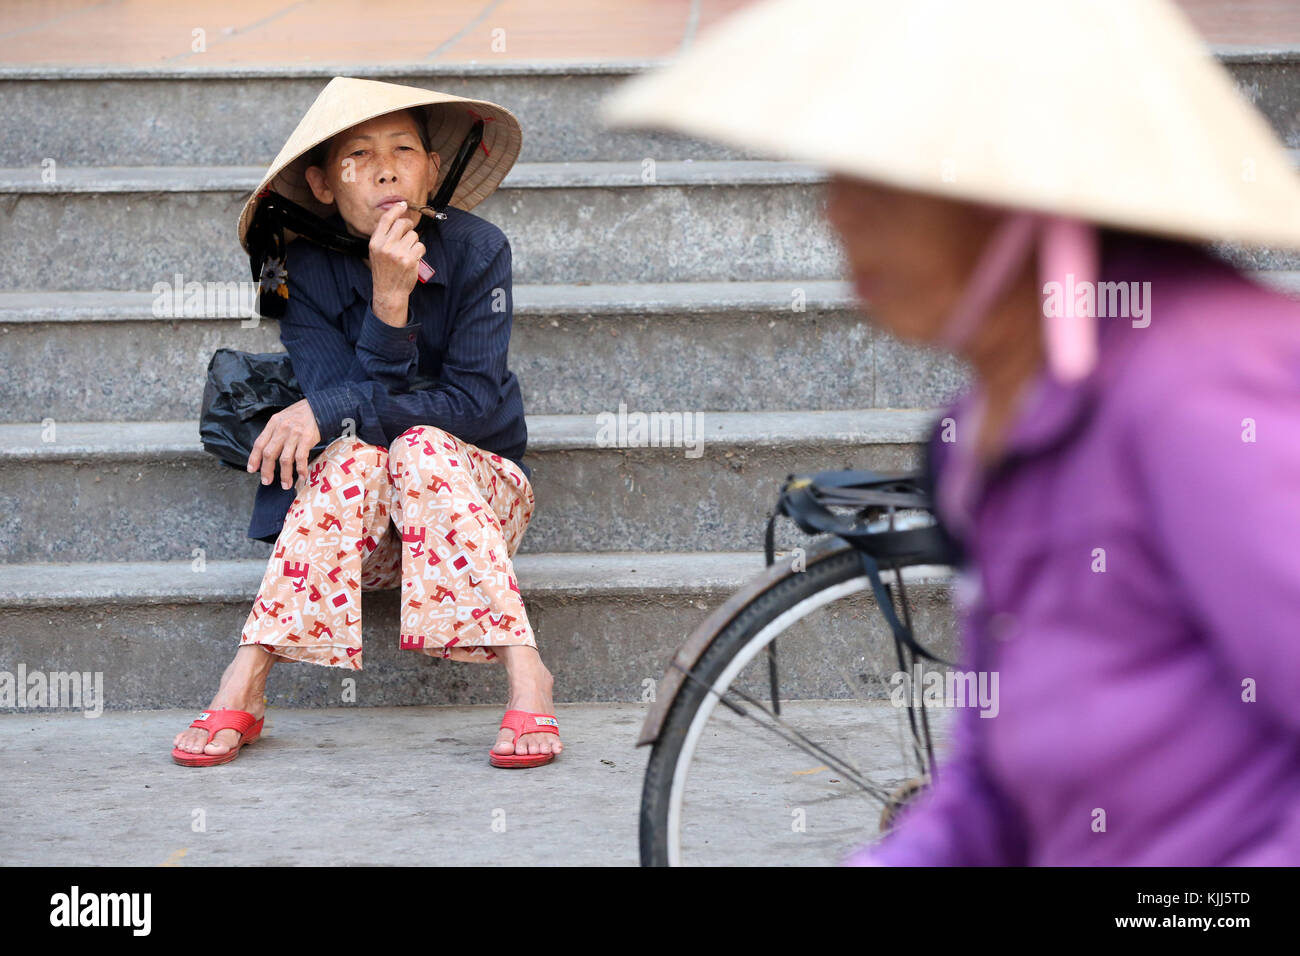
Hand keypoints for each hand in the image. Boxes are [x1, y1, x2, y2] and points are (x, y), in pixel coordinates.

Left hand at [247, 398, 321, 489]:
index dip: (254, 458)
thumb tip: (267, 450)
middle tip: (267, 481)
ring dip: (284, 475)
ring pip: (285, 459)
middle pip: (270, 453)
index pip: (259, 443)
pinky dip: (300, 469)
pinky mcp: (307, 439)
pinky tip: (301, 476)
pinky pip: (301, 458)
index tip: (252, 469)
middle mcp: (282, 429)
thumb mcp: (283, 418)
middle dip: (267, 470)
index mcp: (274, 423)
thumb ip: (275, 432)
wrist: (321, 406)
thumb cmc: (302, 414)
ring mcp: (295, 434)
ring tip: (286, 484)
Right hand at [369, 200, 423, 325]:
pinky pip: (421, 246)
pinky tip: (413, 259)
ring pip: (414, 235)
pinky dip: (419, 251)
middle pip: (403, 224)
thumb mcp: (376, 252)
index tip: (403, 203)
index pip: (386, 219)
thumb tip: (397, 218)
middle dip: (409, 226)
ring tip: (408, 253)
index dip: (396, 209)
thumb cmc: (384, 270)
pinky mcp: (409, 260)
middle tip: (408, 234)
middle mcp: (385, 246)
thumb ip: (384, 236)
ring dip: (414, 242)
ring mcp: (397, 253)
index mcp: (375, 242)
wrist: (389, 291)